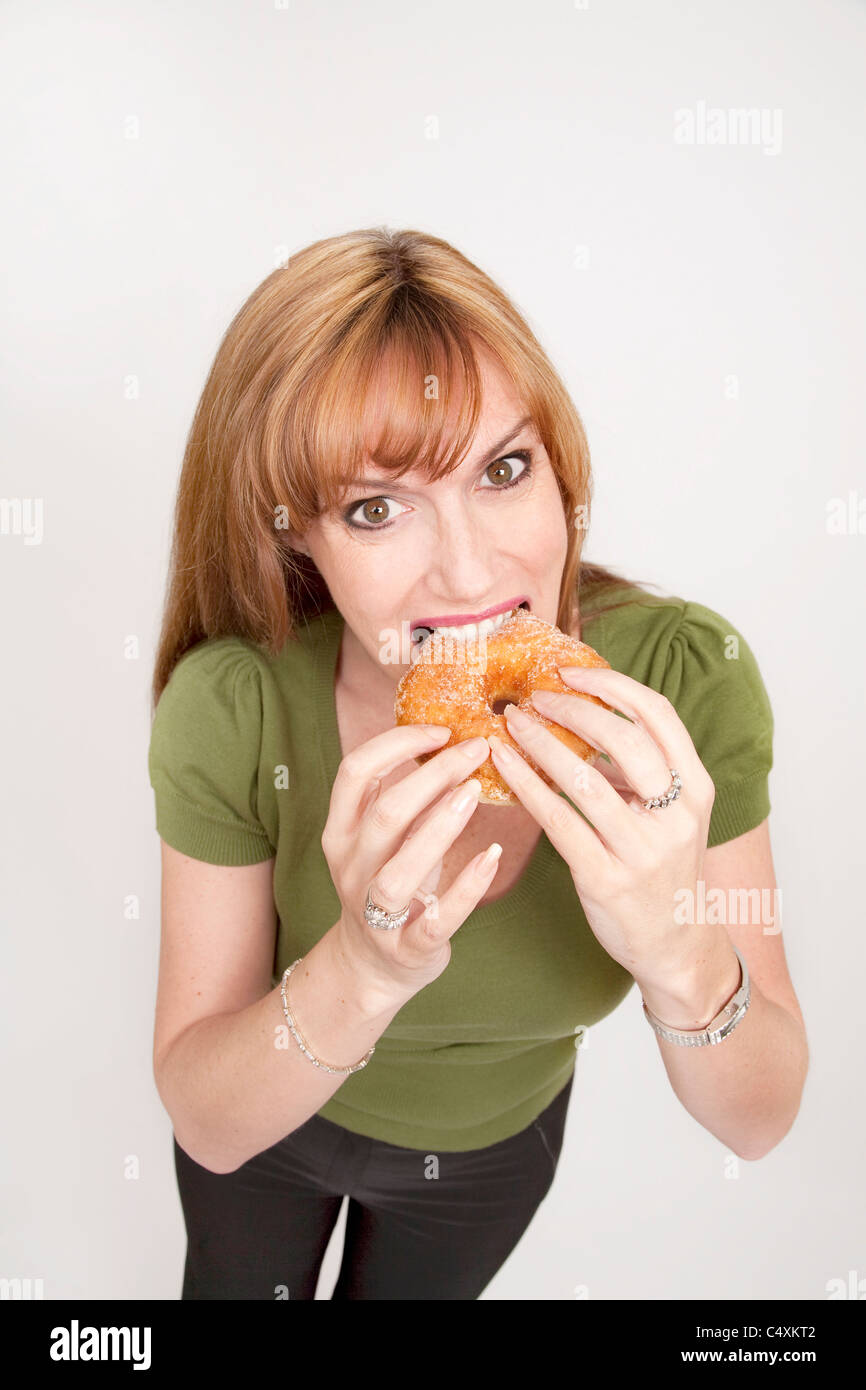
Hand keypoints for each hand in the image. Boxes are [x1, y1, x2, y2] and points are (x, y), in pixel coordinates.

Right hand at [322, 724, 501, 1004]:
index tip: (440, 730)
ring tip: (476, 793)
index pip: (354, 773)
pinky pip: (436, 921)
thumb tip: (452, 740)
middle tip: (477, 751)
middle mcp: (351, 869)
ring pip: (399, 870)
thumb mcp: (383, 837)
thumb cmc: (389, 881)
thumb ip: (405, 795)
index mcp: (341, 832)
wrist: (374, 965)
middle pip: (384, 815)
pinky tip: (491, 858)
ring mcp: (375, 912)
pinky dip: (466, 889)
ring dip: (440, 828)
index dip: (396, 744)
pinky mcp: (407, 948)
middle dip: (432, 776)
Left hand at [487, 667, 716, 992]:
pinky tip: (503, 767)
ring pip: (584, 779)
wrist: (675, 943)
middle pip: (624, 739)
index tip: (571, 673)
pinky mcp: (606, 879)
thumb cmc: (664, 868)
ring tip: (511, 725)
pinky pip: (558, 821)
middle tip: (536, 698)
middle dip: (574, 709)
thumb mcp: (673, 813)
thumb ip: (641, 769)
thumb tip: (583, 715)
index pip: (659, 715)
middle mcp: (677, 815)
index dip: (612, 686)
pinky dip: (526, 786)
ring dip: (541, 744)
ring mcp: (643, 850)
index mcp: (697, 788)